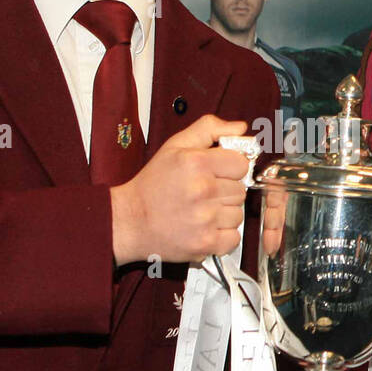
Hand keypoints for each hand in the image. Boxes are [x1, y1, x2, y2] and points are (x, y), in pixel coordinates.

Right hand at [110, 115, 252, 264]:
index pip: (241, 164)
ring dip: (223, 214)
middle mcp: (202, 189)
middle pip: (240, 190)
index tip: (216, 172)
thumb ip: (209, 129)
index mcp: (196, 162)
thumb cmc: (153, 184)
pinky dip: (222, 235)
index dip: (230, 168)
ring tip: (201, 211)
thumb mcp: (175, 146)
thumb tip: (241, 128)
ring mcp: (205, 218)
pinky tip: (204, 228)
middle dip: (225, 191)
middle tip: (203, 193)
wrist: (130, 221)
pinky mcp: (206, 243)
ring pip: (238, 214)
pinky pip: (234, 237)